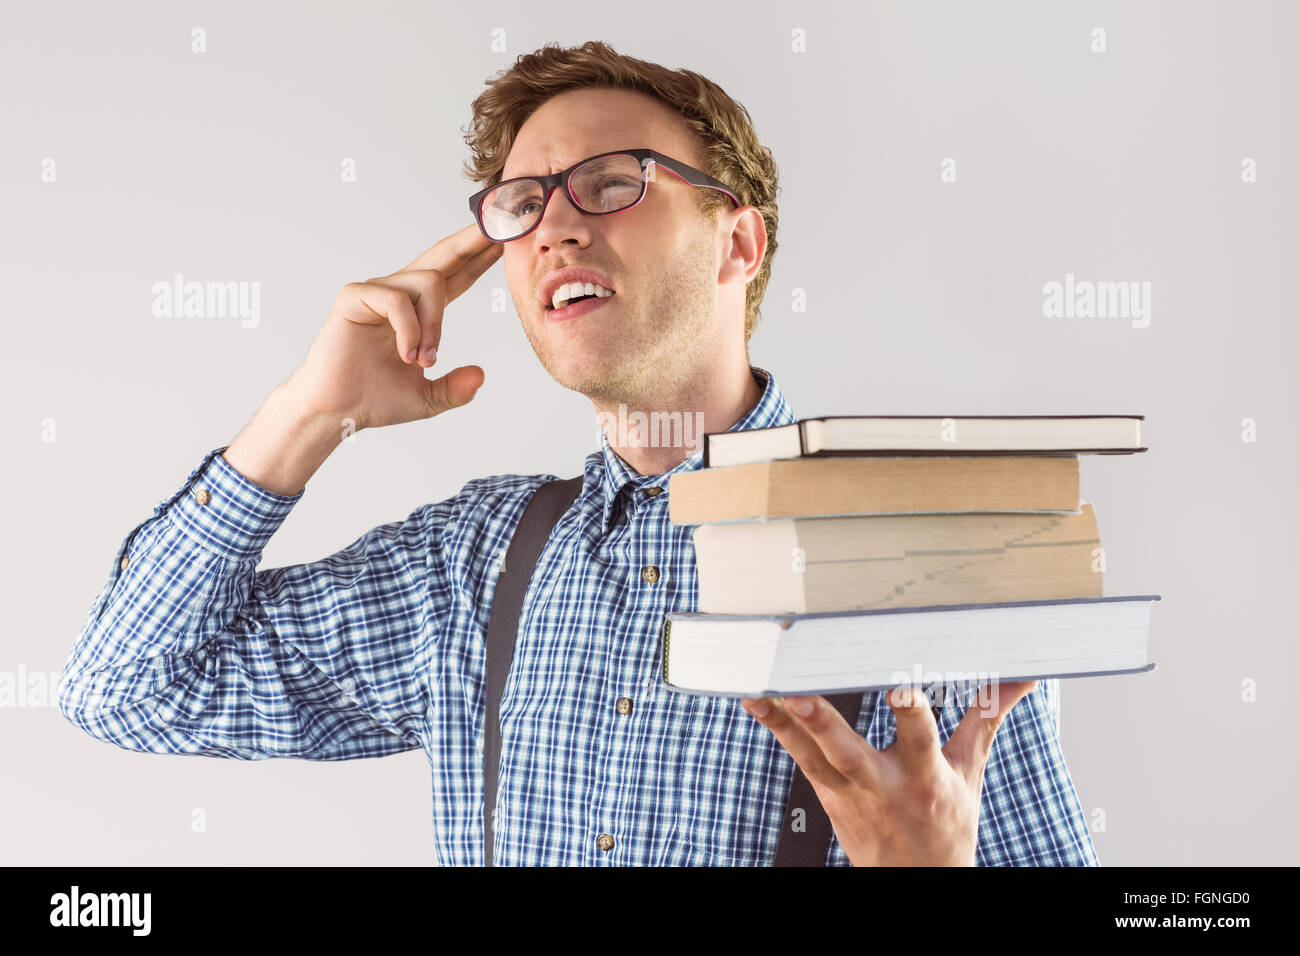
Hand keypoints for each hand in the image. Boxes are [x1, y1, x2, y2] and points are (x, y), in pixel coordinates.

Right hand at [285, 222, 503, 430]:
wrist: (336, 412)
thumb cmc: (374, 400)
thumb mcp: (428, 399)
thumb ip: (455, 389)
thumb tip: (481, 375)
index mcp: (418, 311)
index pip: (457, 277)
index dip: (480, 258)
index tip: (504, 240)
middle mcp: (399, 294)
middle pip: (444, 256)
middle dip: (473, 238)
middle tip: (499, 222)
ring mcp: (377, 292)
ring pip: (430, 282)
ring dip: (435, 325)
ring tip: (423, 360)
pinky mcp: (355, 296)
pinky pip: (398, 300)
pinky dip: (410, 330)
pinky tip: (406, 354)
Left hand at [741, 680, 1037, 865]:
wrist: (917, 883)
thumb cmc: (947, 821)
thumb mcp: (970, 772)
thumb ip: (987, 717)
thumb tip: (1026, 675)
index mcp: (925, 778)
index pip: (920, 740)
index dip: (911, 714)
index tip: (902, 687)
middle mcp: (882, 786)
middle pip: (849, 753)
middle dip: (824, 725)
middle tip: (800, 694)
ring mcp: (848, 793)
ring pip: (812, 755)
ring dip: (784, 722)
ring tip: (760, 688)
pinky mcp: (825, 793)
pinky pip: (797, 756)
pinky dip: (776, 727)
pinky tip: (755, 697)